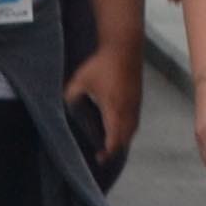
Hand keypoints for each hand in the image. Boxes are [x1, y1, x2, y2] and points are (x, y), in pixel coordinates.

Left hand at [74, 41, 140, 165]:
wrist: (124, 48)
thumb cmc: (101, 64)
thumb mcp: (79, 81)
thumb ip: (72, 98)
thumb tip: (66, 108)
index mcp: (114, 109)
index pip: (114, 139)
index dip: (108, 152)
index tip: (99, 158)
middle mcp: (128, 110)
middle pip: (125, 139)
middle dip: (115, 150)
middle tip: (102, 156)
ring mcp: (135, 105)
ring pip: (132, 130)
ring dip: (122, 140)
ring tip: (110, 145)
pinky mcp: (138, 98)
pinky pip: (134, 121)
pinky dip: (127, 129)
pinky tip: (119, 129)